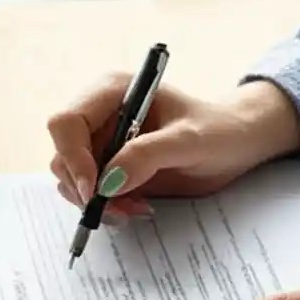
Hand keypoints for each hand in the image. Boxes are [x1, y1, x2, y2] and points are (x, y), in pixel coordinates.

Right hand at [47, 75, 299, 219]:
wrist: (236, 144)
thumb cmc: (219, 131)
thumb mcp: (190, 141)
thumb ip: (148, 155)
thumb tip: (107, 182)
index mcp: (112, 91)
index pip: (67, 122)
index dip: (73, 158)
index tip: (96, 191)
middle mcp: (99, 114)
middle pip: (63, 154)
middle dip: (87, 187)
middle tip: (122, 207)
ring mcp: (102, 142)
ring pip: (72, 178)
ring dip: (98, 201)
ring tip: (136, 208)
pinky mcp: (109, 167)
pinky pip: (89, 192)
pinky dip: (106, 206)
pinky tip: (135, 207)